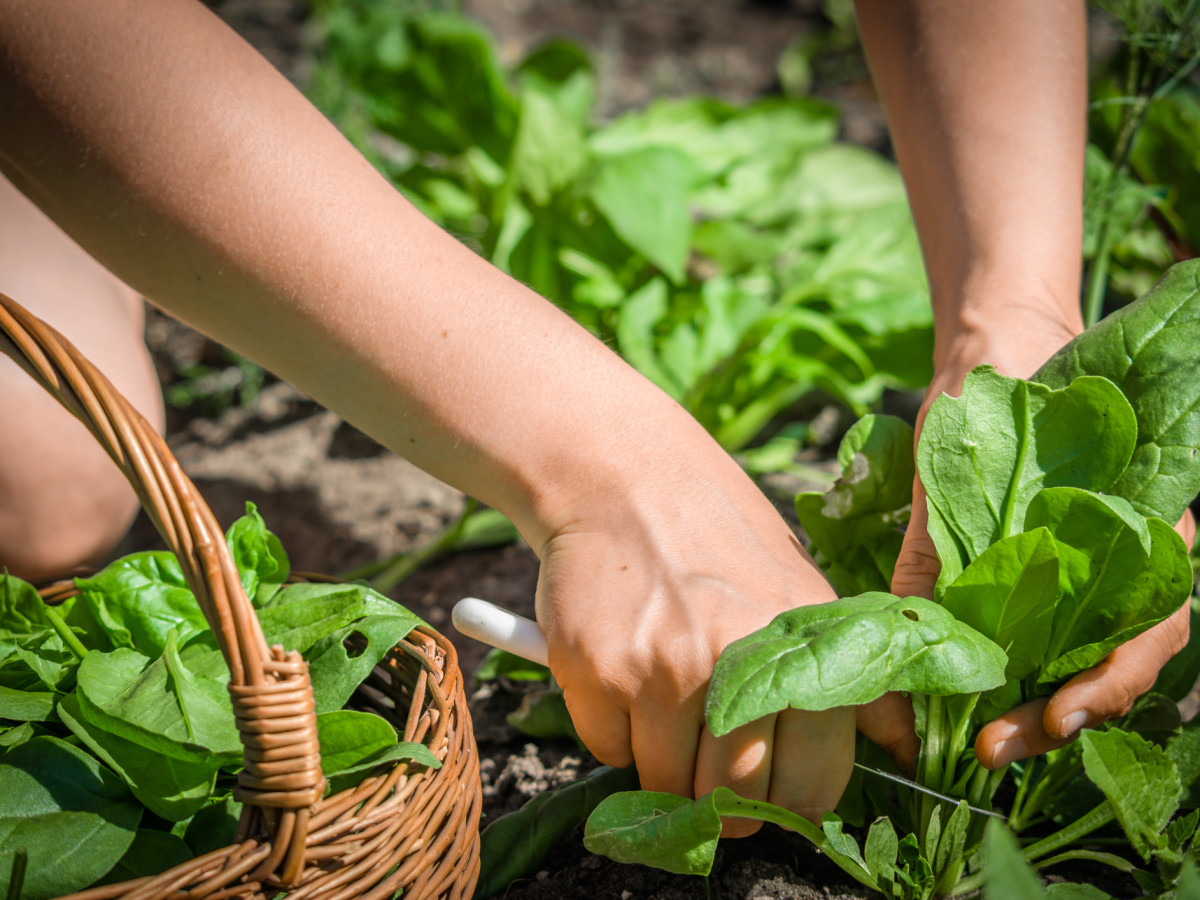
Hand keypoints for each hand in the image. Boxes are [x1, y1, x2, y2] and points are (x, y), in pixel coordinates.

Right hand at [533, 423, 855, 834]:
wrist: (621, 476)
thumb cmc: (716, 534)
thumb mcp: (802, 589)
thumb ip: (853, 673)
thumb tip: (904, 749)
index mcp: (799, 645)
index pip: (812, 781)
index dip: (791, 802)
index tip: (772, 790)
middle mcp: (733, 662)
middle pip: (736, 800)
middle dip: (725, 800)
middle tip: (711, 768)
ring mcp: (659, 669)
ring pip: (667, 785)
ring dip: (667, 767)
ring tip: (667, 713)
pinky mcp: (596, 669)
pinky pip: (608, 752)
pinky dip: (616, 736)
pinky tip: (624, 681)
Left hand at [858, 307, 1193, 771]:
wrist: (999, 349)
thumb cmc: (1001, 389)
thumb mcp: (961, 457)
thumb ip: (940, 536)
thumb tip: (908, 626)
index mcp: (1144, 526)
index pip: (1152, 628)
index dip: (1110, 683)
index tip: (1057, 716)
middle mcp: (1130, 560)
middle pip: (1119, 663)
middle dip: (1061, 717)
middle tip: (994, 750)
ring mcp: (1091, 572)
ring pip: (1085, 661)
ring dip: (1038, 709)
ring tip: (982, 742)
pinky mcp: (1046, 579)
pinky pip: (1047, 638)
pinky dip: (1016, 675)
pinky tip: (976, 699)